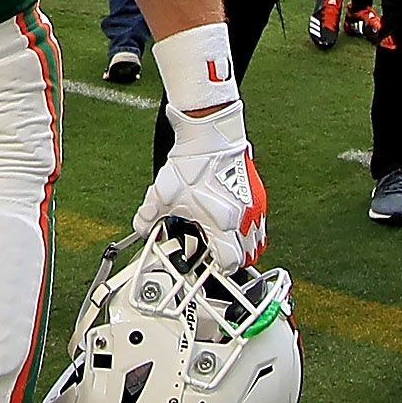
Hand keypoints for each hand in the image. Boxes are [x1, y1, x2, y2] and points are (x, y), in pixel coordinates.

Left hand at [135, 101, 267, 264]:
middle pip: (249, 254)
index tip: (207, 262)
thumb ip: (148, 217)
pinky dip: (249, 227)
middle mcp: (245, 218)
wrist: (211, 135)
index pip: (231, 262)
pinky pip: (259, 221)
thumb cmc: (192, 163)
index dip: (218, 266)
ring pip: (258, 239)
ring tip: (224, 239)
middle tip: (215, 253)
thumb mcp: (163, 194)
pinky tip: (231, 219)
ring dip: (243, 244)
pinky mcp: (258, 193)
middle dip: (232, 258)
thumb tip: (141, 227)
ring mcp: (255, 206)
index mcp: (225, 224)